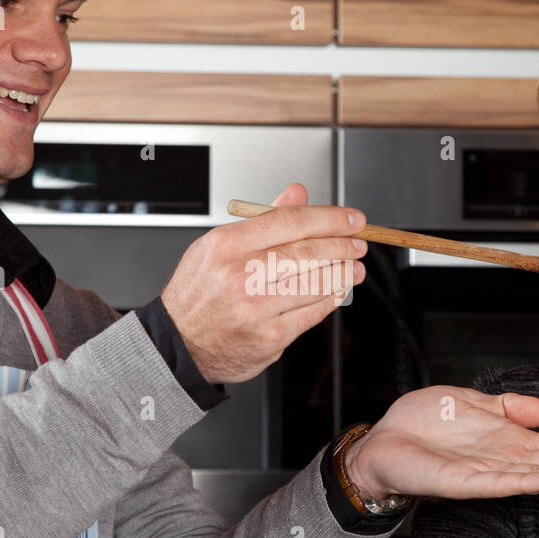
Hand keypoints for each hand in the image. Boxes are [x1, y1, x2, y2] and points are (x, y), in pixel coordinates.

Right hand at [161, 183, 367, 384]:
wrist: (179, 343)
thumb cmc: (200, 293)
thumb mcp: (218, 247)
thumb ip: (263, 221)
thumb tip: (297, 193)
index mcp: (225, 245)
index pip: (289, 221)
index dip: (329, 218)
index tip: (351, 219)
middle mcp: (239, 276)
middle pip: (307, 251)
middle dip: (342, 245)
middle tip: (359, 243)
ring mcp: (255, 308)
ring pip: (314, 283)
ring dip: (343, 273)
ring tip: (355, 267)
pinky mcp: (269, 337)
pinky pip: (311, 313)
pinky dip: (330, 300)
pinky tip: (337, 291)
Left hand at [344, 386, 538, 502]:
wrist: (382, 441)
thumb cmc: (421, 423)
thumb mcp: (470, 402)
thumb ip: (506, 406)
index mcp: (505, 439)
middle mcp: (501, 459)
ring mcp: (485, 474)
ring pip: (534, 475)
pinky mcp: (463, 484)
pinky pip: (500, 483)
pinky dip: (528, 481)